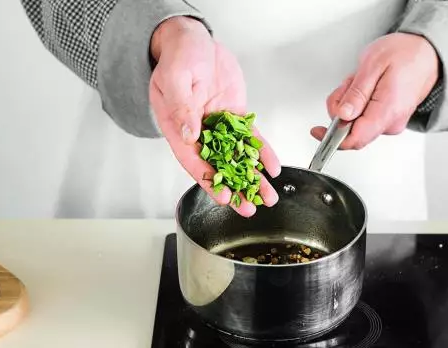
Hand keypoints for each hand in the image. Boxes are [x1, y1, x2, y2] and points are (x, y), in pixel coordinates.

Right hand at [149, 16, 279, 216]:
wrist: (193, 41)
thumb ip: (181, 107)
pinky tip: (273, 166)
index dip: (208, 181)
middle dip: (235, 188)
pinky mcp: (234, 117)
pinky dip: (262, 153)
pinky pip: (250, 138)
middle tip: (249, 207)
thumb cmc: (178, 56)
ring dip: (252, 178)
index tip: (224, 197)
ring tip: (267, 197)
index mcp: (177, 128)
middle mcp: (198, 132)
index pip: (192, 162)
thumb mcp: (175, 77)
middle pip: (217, 166)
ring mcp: (218, 126)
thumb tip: (189, 134)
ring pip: (237, 157)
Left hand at [311, 33, 438, 149]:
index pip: (355, 139)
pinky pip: (364, 117)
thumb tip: (342, 116)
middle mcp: (390, 122)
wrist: (428, 52)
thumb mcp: (373, 65)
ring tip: (362, 81)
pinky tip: (367, 87)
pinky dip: (358, 102)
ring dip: (350, 102)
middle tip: (351, 83)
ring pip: (355, 122)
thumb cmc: (405, 54)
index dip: (331, 138)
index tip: (317, 131)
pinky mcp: (388, 119)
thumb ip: (356, 93)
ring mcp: (390, 122)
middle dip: (342, 107)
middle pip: (350, 129)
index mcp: (387, 111)